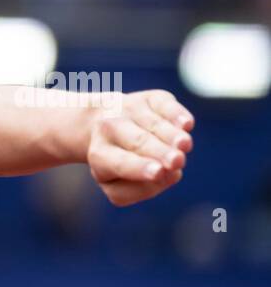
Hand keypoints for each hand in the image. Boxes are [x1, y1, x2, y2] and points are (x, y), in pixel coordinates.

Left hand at [86, 90, 193, 206]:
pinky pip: (164, 104)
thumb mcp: (114, 183)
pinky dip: (176, 114)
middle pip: (138, 142)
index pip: (121, 163)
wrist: (99, 124)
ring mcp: (130, 110)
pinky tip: (187, 124)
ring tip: (185, 145)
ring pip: (154, 124)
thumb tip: (170, 174)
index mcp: (99, 154)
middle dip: (159, 152)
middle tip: (176, 161)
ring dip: (171, 135)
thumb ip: (139, 189)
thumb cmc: (116, 164)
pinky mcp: (151, 98)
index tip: (158, 172)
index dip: (140, 168)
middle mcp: (110, 128)